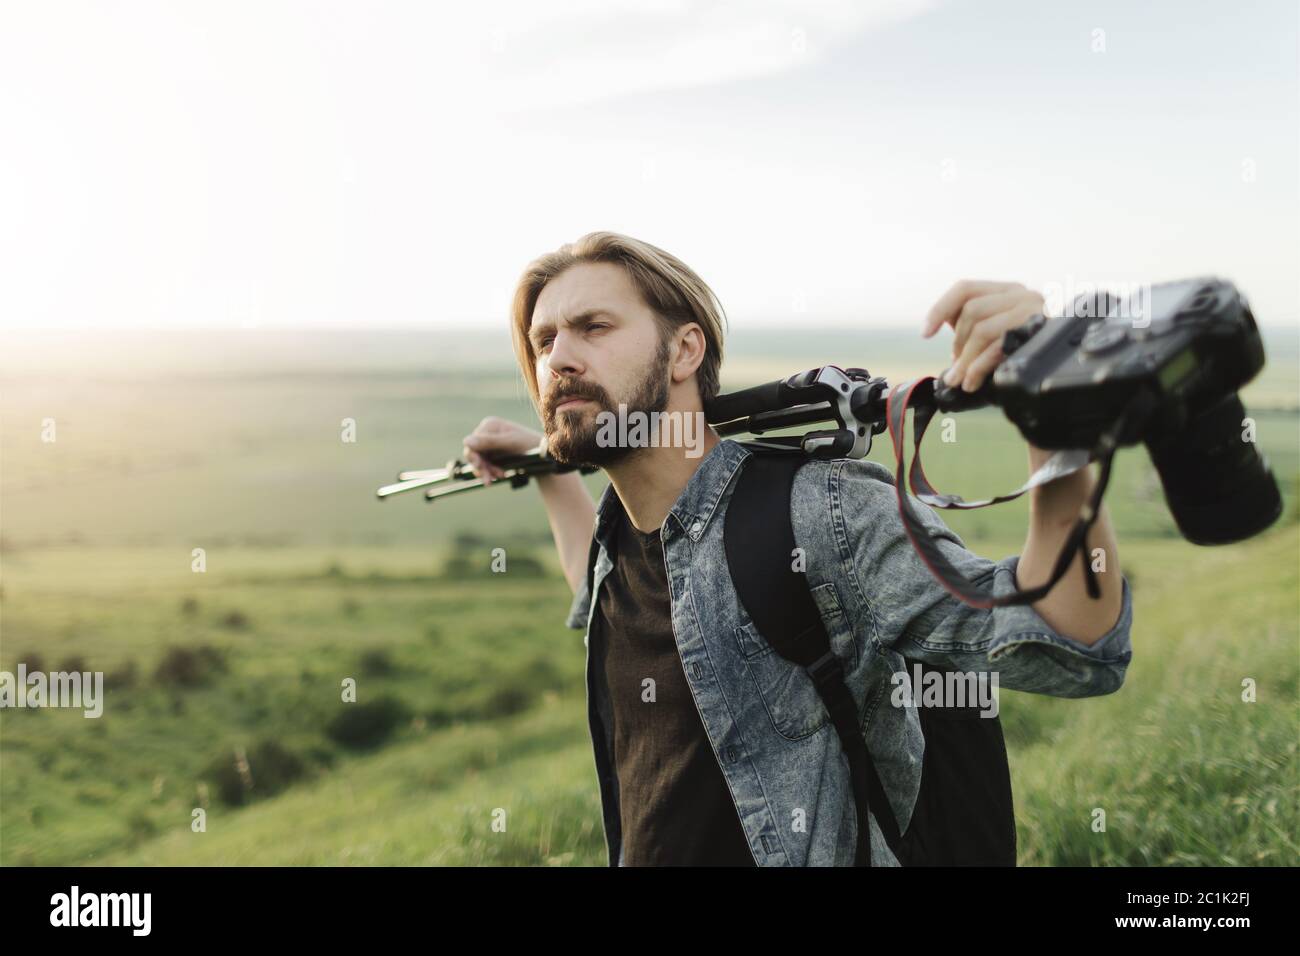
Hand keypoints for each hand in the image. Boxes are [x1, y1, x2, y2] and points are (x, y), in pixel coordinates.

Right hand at [461, 417, 542, 485]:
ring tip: (499, 477)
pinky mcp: (494, 455)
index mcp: (490, 425)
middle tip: (488, 480)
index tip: (479, 467)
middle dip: (481, 467)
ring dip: (487, 471)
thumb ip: (488, 442)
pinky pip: (486, 466)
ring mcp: (490, 445)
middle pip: (474, 453)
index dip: (473, 456)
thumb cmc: (530, 443)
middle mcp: (488, 433)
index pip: (472, 442)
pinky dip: (492, 472)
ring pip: (479, 461)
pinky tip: (501, 475)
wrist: (545, 454)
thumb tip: (465, 441)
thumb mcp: (510, 442)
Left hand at [921, 280, 1045, 391]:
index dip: (940, 309)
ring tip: (959, 380)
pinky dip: (978, 367)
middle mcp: (1021, 294)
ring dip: (964, 360)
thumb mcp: (994, 332)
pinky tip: (972, 383)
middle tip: (955, 369)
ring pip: (982, 329)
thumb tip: (930, 329)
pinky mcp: (1038, 331)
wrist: (1060, 369)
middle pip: (971, 311)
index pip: (964, 288)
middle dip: (957, 344)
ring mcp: (1032, 310)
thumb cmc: (1024, 352)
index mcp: (1006, 290)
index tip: (925, 333)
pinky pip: (997, 346)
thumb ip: (968, 325)